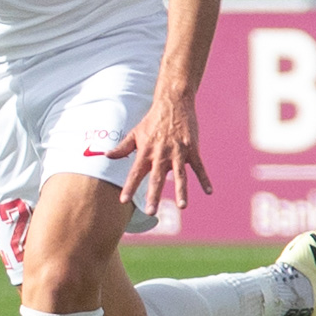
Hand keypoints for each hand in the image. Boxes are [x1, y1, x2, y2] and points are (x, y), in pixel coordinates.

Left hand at [108, 90, 211, 215]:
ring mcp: (177, 152)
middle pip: (156, 178)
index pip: (135, 173)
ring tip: (182, 206)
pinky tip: (209, 192)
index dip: (129, 187)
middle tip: (151, 212)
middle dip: (153, 195)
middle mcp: (160, 154)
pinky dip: (204, 179)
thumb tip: (106, 156)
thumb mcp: (135, 133)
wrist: (173, 103)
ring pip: (180, 175)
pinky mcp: (191, 148)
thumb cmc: (152, 121)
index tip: (123, 201)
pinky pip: (199, 166)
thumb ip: (123, 148)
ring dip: (181, 191)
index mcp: (145, 152)